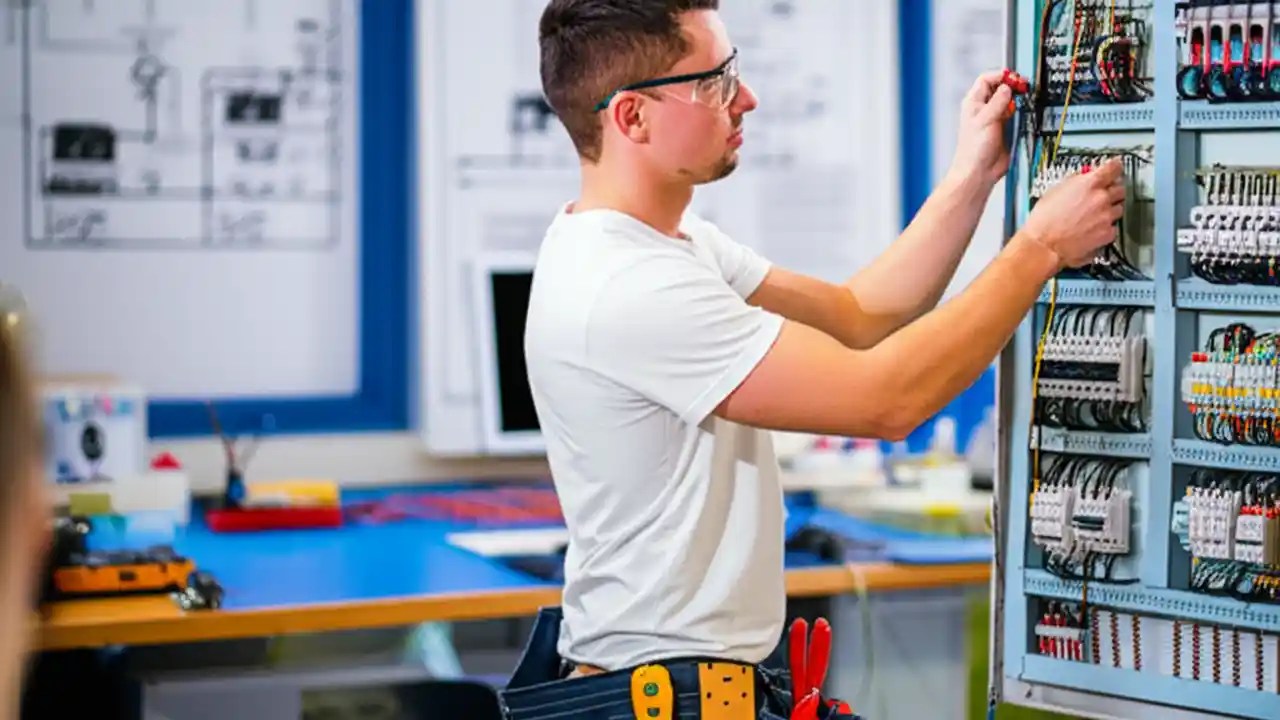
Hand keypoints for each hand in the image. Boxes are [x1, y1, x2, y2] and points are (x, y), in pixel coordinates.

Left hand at [947, 70, 1015, 185]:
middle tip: (1023, 86)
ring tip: (1023, 97)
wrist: (980, 171)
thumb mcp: (986, 120)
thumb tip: (1007, 88)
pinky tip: (1023, 111)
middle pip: (999, 87)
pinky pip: (1014, 113)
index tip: (1014, 77)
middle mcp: (983, 108)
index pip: (986, 79)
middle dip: (1012, 84)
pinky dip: (1020, 109)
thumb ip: (997, 102)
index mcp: (974, 103)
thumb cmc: (974, 149)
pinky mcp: (1004, 127)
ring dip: (1017, 97)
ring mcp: (994, 117)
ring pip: (1008, 99)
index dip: (1000, 75)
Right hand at [1023, 159, 1126, 267]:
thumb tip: (1083, 177)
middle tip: (1101, 196)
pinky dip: (1106, 227)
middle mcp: (1102, 198)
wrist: (1044, 245)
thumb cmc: (1044, 220)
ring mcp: (1107, 217)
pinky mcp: (1108, 234)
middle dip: (1112, 191)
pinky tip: (1092, 229)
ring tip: (1093, 216)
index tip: (1115, 168)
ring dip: (1109, 210)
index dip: (1115, 167)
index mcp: (1090, 183)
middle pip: (1120, 189)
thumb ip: (1075, 181)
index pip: (1113, 168)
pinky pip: (1114, 227)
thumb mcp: (1055, 190)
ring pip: (1119, 208)